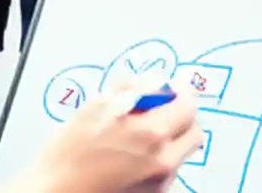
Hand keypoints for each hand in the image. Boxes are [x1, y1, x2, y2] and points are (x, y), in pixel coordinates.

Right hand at [23, 75, 203, 192]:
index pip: (188, 104)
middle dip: (181, 114)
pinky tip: (132, 153)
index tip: (173, 86)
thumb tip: (155, 81)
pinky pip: (167, 168)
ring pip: (181, 150)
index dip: (181, 90)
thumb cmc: (68, 155)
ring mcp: (160, 181)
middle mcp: (162, 160)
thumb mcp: (97, 106)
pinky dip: (158, 156)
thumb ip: (134, 88)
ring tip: (139, 132)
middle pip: (194, 130)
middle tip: (162, 107)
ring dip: (170, 136)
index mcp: (151, 133)